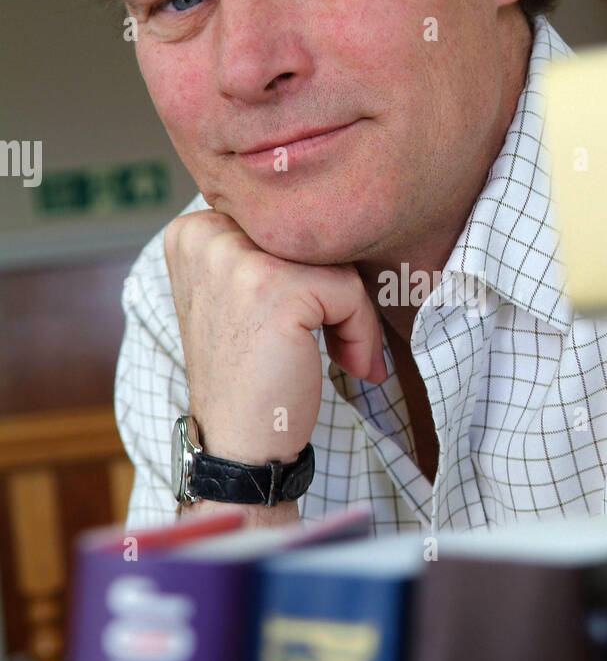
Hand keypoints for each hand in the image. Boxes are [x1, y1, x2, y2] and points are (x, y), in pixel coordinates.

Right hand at [164, 211, 386, 474]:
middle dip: (333, 289)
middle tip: (322, 340)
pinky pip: (349, 291)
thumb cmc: (254, 374)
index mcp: (193, 231)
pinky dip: (360, 332)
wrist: (239, 445)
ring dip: (349, 312)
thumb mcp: (242, 296)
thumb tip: (343, 214)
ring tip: (331, 353)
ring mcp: (234, 258)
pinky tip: (341, 364)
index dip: (309, 271)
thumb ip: (269, 250)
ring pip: (336, 260)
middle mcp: (204, 234)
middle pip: (312, 236)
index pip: (288, 222)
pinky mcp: (271, 286)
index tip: (298, 321)